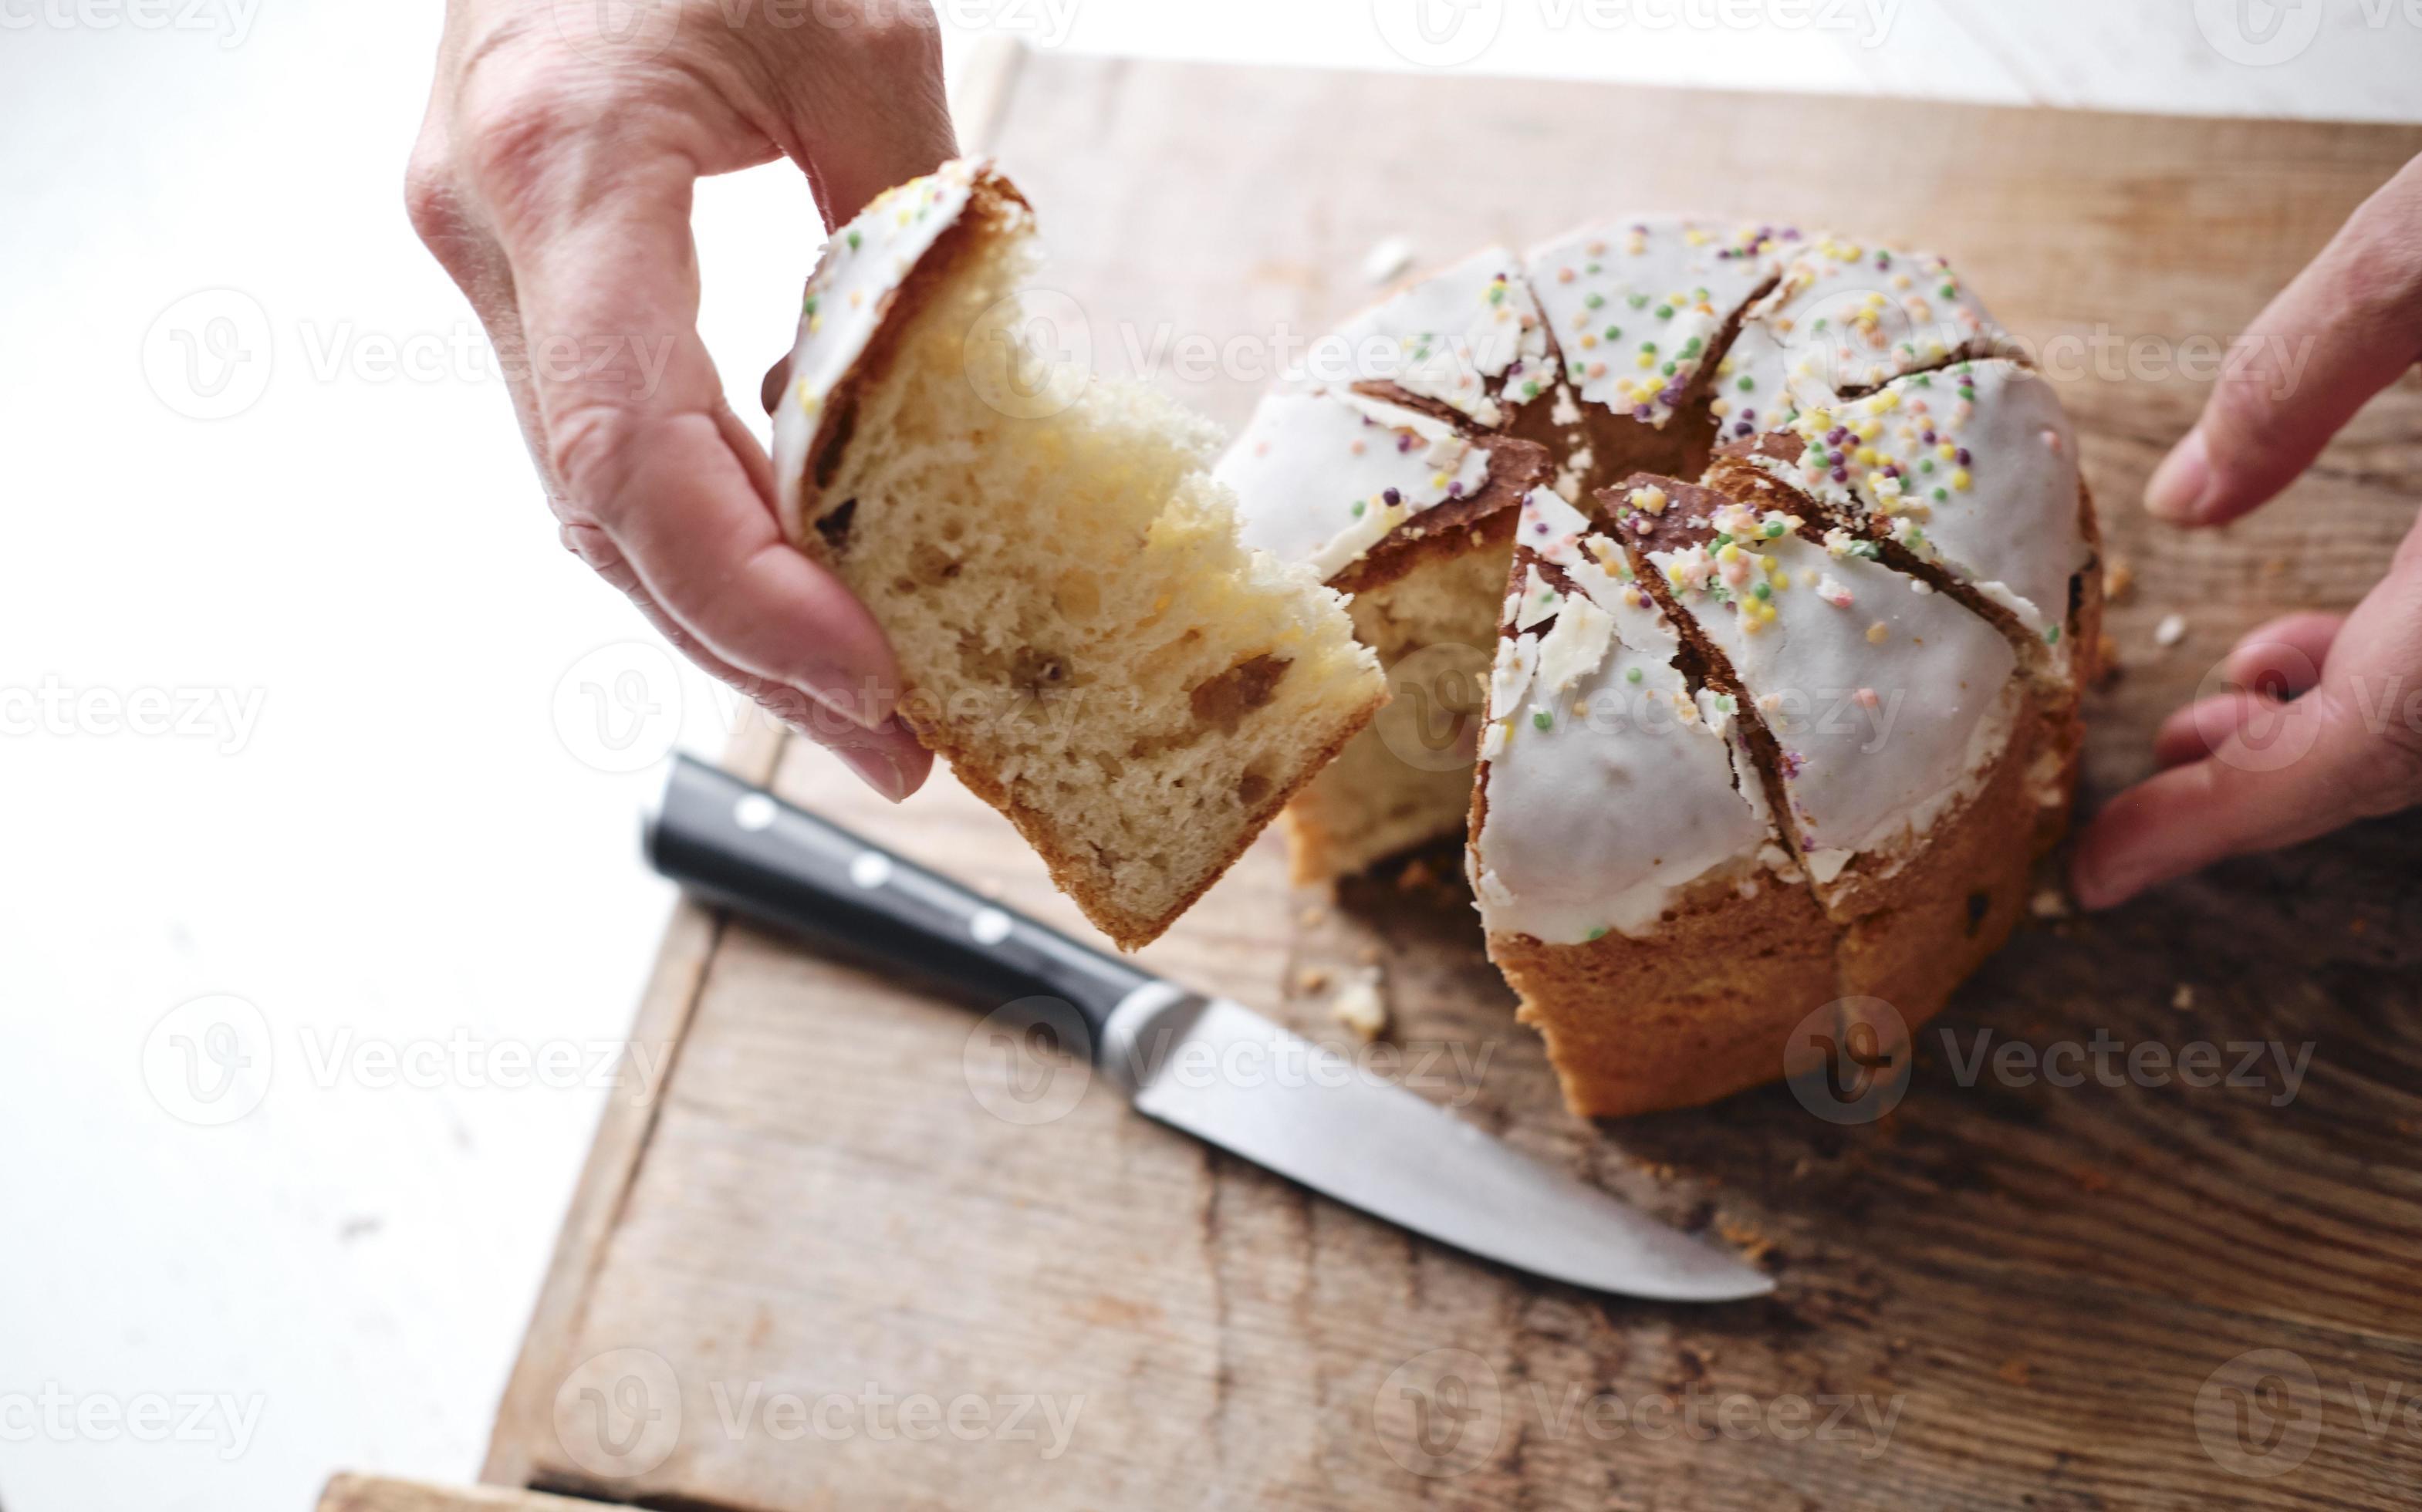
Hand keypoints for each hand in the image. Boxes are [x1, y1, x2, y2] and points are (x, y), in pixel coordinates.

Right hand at [405, 0, 953, 798]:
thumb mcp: (849, 19)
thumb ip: (912, 206)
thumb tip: (970, 371)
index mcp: (561, 169)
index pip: (632, 458)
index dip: (751, 603)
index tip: (875, 683)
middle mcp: (489, 232)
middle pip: (610, 517)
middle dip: (757, 653)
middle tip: (898, 741)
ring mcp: (486, 253)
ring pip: (595, 498)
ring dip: (730, 612)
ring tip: (865, 692)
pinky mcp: (522, 261)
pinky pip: (605, 432)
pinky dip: (706, 520)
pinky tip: (805, 567)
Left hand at [2073, 152, 2421, 907]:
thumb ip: (2296, 372)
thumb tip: (2189, 497)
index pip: (2363, 742)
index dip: (2218, 822)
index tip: (2101, 873)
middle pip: (2419, 750)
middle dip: (2271, 784)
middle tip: (2146, 783)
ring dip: (2341, 728)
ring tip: (2218, 711)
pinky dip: (2412, 677)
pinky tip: (2326, 649)